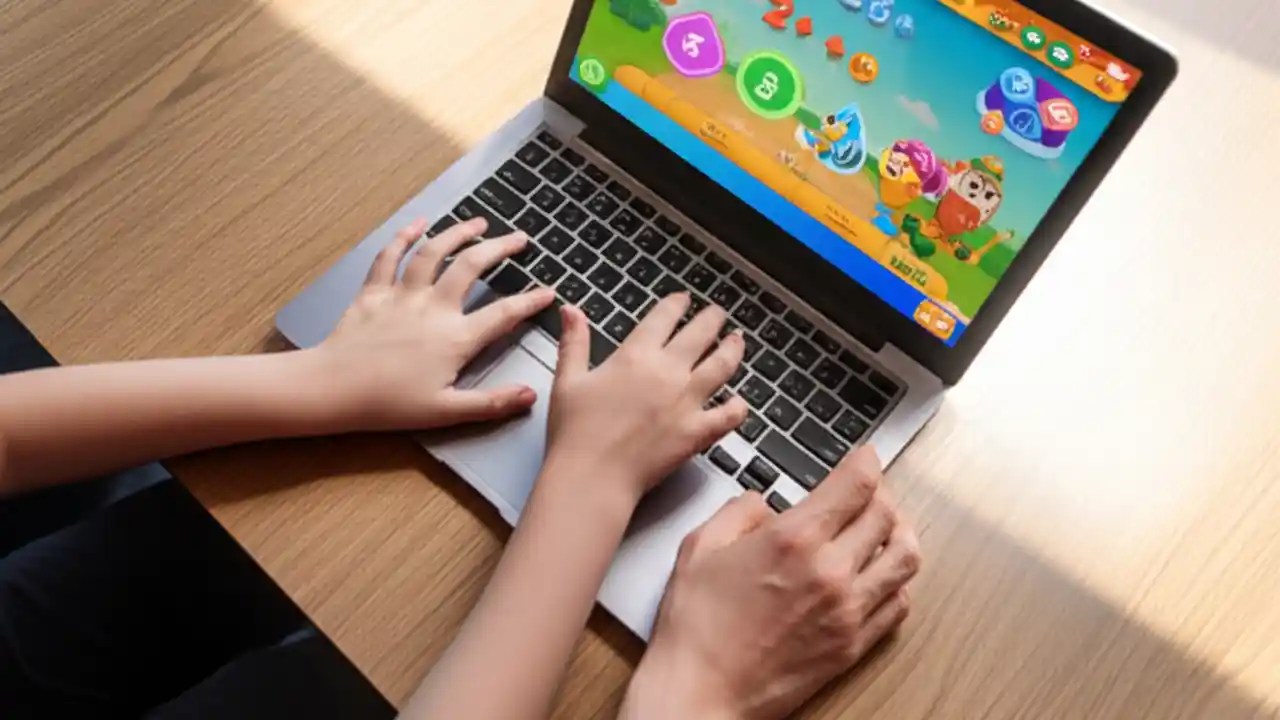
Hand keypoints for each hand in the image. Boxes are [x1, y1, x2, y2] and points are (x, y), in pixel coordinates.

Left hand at [316, 217, 554, 431]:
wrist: (333, 389)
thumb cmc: (389, 405)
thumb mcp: (446, 412)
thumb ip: (492, 403)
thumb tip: (530, 395)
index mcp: (455, 338)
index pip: (503, 314)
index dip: (530, 301)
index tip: (548, 291)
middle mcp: (433, 308)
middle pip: (472, 267)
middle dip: (500, 248)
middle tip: (520, 238)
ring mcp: (402, 295)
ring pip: (434, 252)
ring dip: (458, 233)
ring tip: (478, 222)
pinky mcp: (373, 293)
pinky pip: (390, 257)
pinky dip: (404, 237)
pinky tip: (418, 223)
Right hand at [543, 293, 748, 502]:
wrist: (592, 476)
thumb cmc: (575, 433)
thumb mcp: (567, 380)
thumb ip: (574, 342)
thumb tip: (571, 310)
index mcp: (636, 356)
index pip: (664, 318)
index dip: (676, 304)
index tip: (682, 300)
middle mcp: (667, 373)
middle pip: (700, 334)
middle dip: (711, 318)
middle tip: (717, 313)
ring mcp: (687, 402)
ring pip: (722, 366)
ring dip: (733, 349)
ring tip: (737, 340)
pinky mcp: (697, 432)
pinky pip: (728, 415)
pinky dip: (738, 406)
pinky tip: (740, 400)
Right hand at [622, 447, 920, 719]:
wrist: (700, 692)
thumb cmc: (695, 627)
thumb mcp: (701, 546)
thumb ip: (739, 510)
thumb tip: (764, 504)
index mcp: (795, 540)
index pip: (856, 484)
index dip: (867, 461)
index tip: (866, 456)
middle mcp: (831, 572)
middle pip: (886, 516)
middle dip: (881, 493)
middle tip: (868, 490)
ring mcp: (847, 612)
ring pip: (905, 559)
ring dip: (901, 533)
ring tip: (885, 528)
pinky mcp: (852, 645)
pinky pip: (898, 605)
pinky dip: (896, 581)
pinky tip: (878, 575)